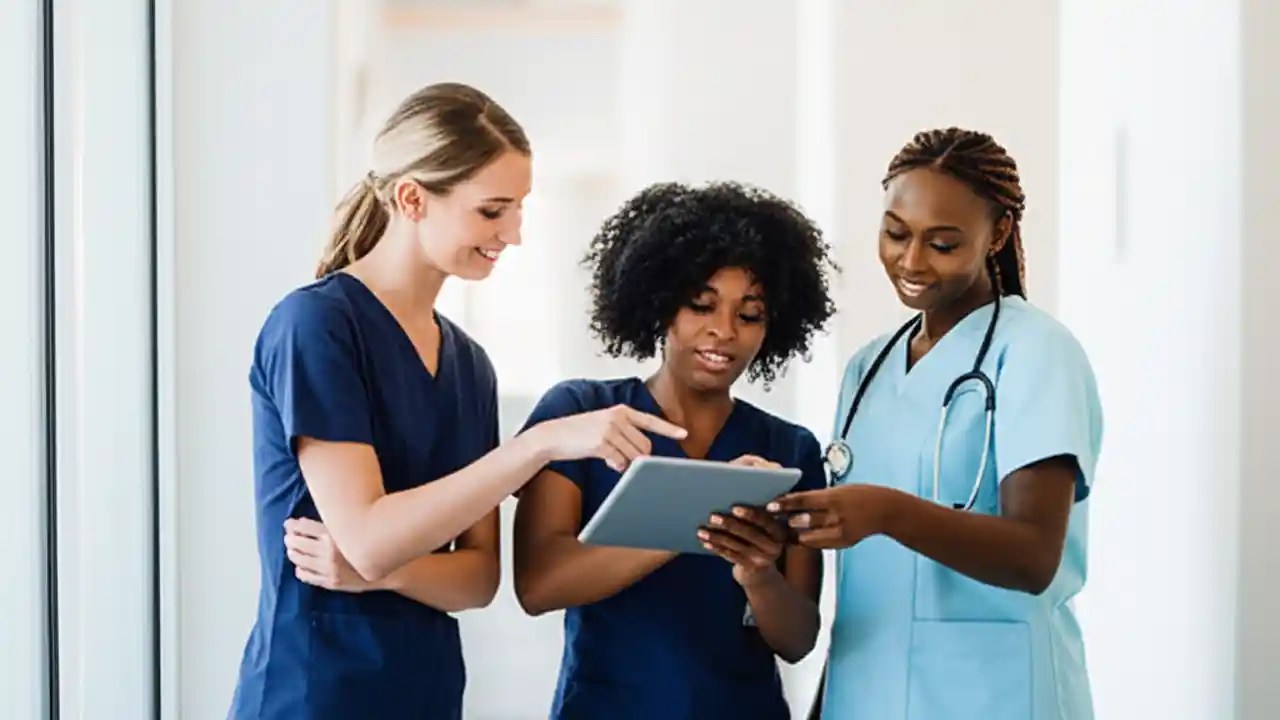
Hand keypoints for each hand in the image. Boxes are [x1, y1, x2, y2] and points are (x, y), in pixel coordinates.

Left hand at [284, 517, 372, 592]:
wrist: (387, 568)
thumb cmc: (370, 543)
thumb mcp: (352, 529)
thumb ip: (332, 525)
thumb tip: (306, 521)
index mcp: (334, 535)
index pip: (303, 527)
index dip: (293, 525)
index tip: (289, 524)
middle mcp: (329, 552)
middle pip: (298, 543)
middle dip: (290, 538)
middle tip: (289, 536)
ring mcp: (328, 569)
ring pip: (299, 559)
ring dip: (293, 552)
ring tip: (293, 549)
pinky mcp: (330, 582)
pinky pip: (306, 575)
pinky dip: (300, 569)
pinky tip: (302, 566)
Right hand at [531, 404, 686, 471]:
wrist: (553, 436)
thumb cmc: (578, 433)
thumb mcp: (603, 425)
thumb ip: (623, 434)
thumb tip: (640, 457)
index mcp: (621, 411)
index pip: (650, 421)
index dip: (668, 429)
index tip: (684, 434)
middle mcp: (618, 418)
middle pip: (645, 446)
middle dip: (639, 459)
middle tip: (624, 462)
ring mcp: (610, 430)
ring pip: (635, 456)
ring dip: (627, 464)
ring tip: (613, 460)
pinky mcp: (602, 443)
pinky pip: (620, 462)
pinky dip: (616, 467)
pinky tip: (606, 462)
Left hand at [699, 503, 790, 586]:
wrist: (761, 571)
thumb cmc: (760, 537)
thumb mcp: (765, 528)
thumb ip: (759, 515)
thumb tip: (733, 495)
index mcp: (779, 532)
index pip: (766, 521)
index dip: (750, 515)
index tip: (734, 507)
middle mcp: (773, 547)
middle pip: (749, 534)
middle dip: (729, 524)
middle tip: (712, 516)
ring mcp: (761, 560)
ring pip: (736, 545)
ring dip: (717, 537)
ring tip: (701, 530)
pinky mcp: (749, 568)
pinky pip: (730, 556)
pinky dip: (716, 548)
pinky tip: (705, 542)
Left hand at [767, 484, 900, 549]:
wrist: (884, 510)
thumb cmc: (859, 496)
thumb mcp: (837, 491)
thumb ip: (817, 498)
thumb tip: (792, 502)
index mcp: (833, 498)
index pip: (803, 500)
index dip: (785, 504)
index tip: (769, 505)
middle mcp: (835, 516)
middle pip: (803, 521)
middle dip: (785, 521)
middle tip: (769, 520)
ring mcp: (839, 532)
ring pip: (807, 537)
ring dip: (794, 534)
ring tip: (781, 531)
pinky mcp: (842, 543)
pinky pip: (818, 544)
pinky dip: (807, 540)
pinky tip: (798, 537)